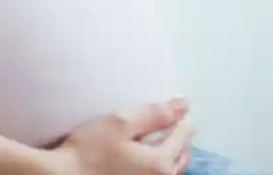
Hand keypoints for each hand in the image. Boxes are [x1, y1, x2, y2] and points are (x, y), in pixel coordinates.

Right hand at [37, 98, 196, 174]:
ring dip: (174, 154)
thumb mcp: (120, 123)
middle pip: (181, 157)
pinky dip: (162, 166)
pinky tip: (149, 161)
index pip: (182, 136)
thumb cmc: (89, 150)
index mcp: (160, 162)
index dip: (183, 119)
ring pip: (172, 171)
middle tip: (181, 125)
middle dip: (183, 139)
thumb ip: (154, 114)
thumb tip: (183, 104)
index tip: (182, 109)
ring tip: (169, 142)